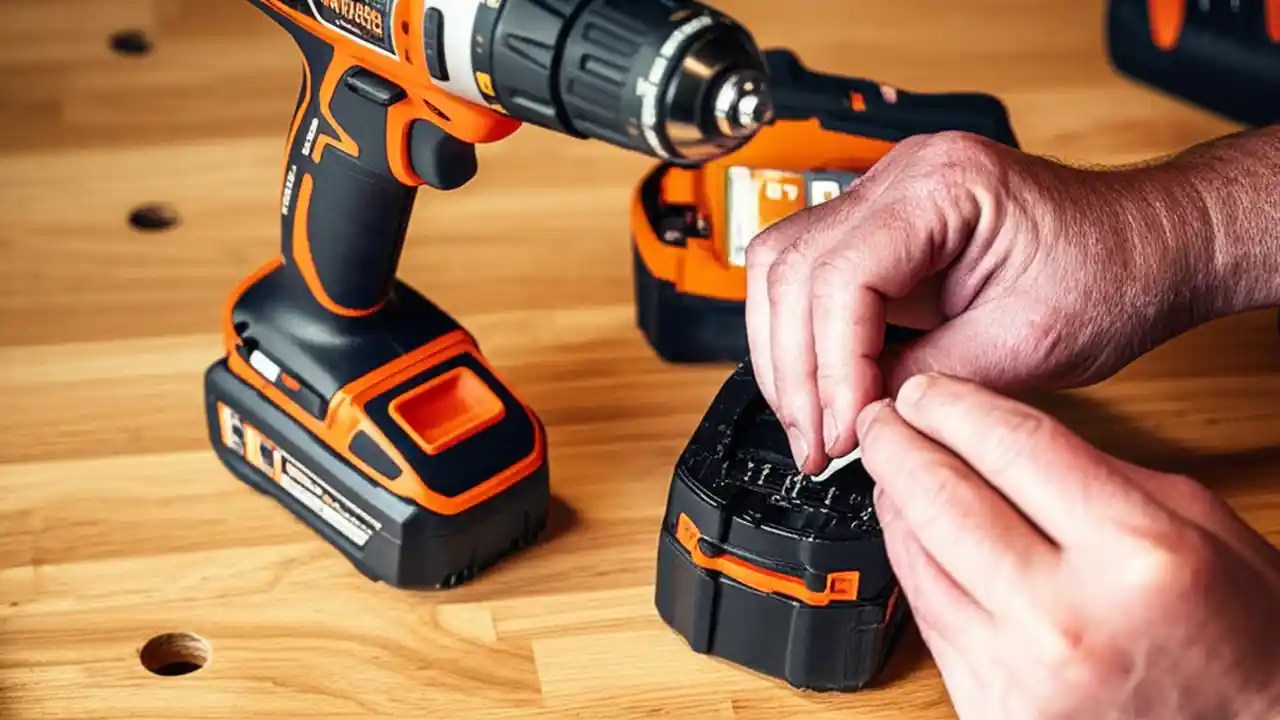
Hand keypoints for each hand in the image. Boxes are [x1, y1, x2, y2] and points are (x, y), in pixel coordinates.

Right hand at [745, 131, 1220, 473]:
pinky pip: (810, 277)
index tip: (840, 430)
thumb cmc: (1114, 275)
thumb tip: (859, 418)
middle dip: (794, 368)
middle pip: (791, 267)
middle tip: (814, 443)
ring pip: (781, 269)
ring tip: (809, 426)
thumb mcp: (1028, 344)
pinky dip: (805, 340)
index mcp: (943, 184)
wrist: (1150, 248)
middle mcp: (900, 176)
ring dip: (785, 355)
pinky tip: (820, 392)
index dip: (830, 364)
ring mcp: (885, 198)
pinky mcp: (882, 230)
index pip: (841, 273)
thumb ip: (932, 378)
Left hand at [859, 374, 1279, 719]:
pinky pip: (925, 615)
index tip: (925, 392)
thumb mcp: (1192, 518)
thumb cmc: (1235, 630)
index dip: (950, 405)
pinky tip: (912, 532)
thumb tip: (991, 433)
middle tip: (883, 420)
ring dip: (893, 501)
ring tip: (890, 469)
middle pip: (942, 498)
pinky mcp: (991, 709)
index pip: (1010, 446)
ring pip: (917, 556)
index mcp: (1135, 551)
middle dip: (898, 444)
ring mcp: (1022, 671)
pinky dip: (910, 563)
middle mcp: (1069, 615)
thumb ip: (1090, 469)